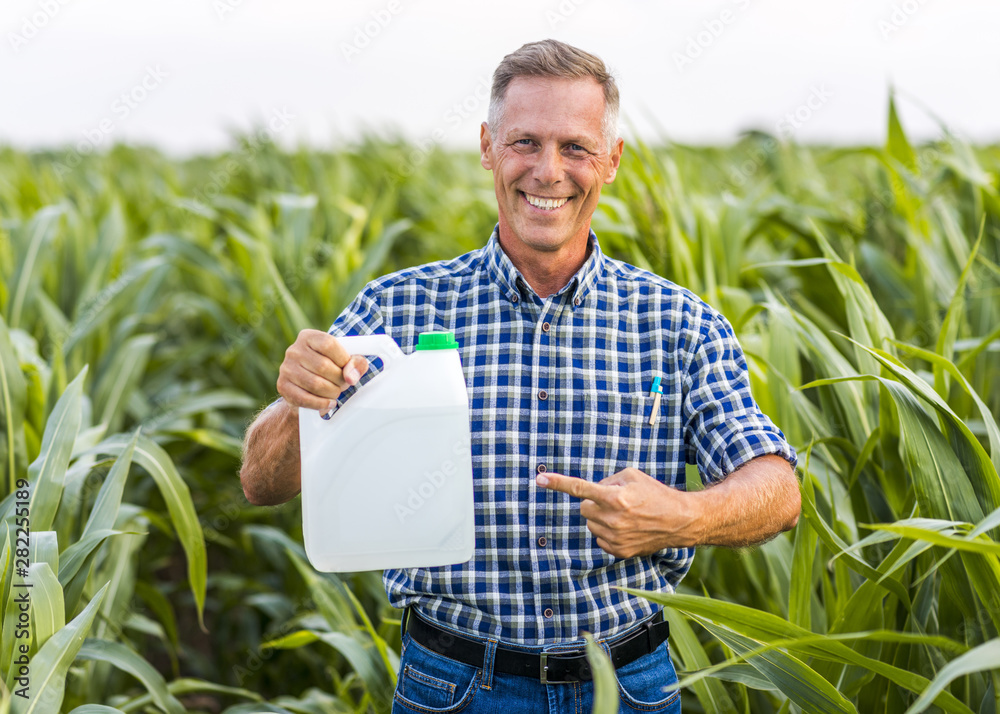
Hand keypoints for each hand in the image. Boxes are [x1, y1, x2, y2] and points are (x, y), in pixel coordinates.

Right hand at [276, 329, 368, 412]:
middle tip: (342, 384)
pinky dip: (321, 403)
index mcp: (309, 337)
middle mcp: (294, 350)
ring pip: (315, 384)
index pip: (328, 344)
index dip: (343, 359)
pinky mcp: (282, 386)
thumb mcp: (347, 362)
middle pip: (323, 366)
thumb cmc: (331, 371)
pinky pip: (305, 398)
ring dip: (331, 392)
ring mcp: (286, 368)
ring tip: (335, 393)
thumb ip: (357, 363)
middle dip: (339, 379)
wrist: (307, 390)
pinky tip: (328, 403)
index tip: (347, 369)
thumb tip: (351, 377)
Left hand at [536, 468, 698, 557]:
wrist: (680, 520)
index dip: (558, 483)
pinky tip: (627, 528)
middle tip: (615, 500)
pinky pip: (599, 538)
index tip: (539, 479)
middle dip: (594, 502)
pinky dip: (608, 532)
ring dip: (601, 517)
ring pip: (591, 524)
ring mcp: (615, 538)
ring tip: (625, 514)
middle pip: (584, 508)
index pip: (580, 488)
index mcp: (615, 497)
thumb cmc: (655, 493)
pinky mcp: (619, 551)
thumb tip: (590, 492)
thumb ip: (607, 481)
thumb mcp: (632, 475)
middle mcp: (612, 519)